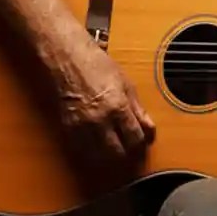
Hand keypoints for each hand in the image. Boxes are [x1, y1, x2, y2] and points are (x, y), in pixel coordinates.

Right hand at [54, 40, 154, 162]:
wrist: (66, 58)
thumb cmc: (97, 65)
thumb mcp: (125, 84)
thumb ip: (138, 110)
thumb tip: (149, 130)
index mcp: (118, 108)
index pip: (135, 139)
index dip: (142, 144)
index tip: (142, 143)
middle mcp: (100, 120)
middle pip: (119, 153)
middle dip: (127, 154)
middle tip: (130, 150)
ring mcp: (82, 126)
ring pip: (100, 157)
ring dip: (110, 156)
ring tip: (115, 148)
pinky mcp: (68, 129)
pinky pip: (83, 151)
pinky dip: (94, 152)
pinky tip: (99, 145)